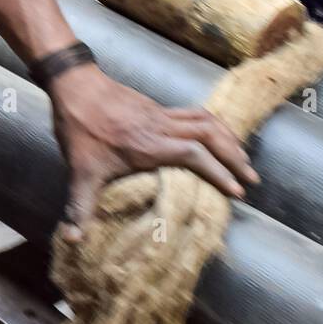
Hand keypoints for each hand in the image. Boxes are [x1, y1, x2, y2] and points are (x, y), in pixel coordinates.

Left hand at [47, 63, 258, 239]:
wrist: (73, 83)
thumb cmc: (79, 127)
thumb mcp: (79, 171)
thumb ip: (79, 206)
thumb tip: (70, 240)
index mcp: (149, 144)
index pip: (194, 155)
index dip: (218, 172)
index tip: (238, 191)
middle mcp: (161, 126)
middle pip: (209, 134)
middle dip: (234, 155)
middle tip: (252, 177)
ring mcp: (160, 113)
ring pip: (205, 119)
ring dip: (227, 137)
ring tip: (243, 157)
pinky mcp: (156, 107)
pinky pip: (193, 113)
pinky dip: (211, 125)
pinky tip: (215, 136)